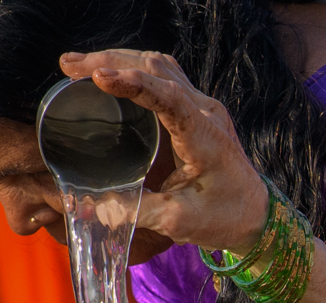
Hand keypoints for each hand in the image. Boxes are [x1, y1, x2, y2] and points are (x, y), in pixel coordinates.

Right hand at [58, 49, 270, 254]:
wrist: (255, 215)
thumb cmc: (222, 218)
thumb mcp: (178, 221)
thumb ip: (135, 210)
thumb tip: (90, 207)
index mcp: (205, 137)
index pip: (169, 98)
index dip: (134, 83)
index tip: (100, 77)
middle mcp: (206, 112)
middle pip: (158, 69)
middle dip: (111, 61)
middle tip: (69, 67)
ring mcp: (204, 106)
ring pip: (159, 65)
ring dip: (119, 59)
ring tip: (78, 66)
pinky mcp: (198, 108)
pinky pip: (164, 75)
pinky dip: (133, 68)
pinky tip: (109, 72)